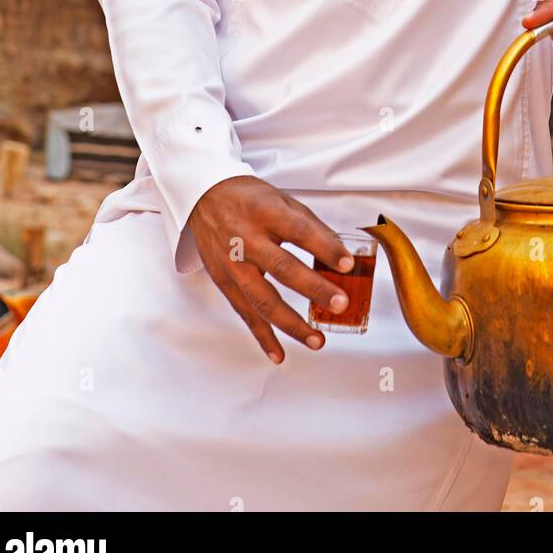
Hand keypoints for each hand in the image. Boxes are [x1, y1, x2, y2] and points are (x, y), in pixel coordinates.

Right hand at [188, 175, 354, 363]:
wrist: (204, 198)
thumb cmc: (247, 198)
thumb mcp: (281, 199)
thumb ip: (310, 226)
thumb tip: (339, 254)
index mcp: (266, 213)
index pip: (300, 232)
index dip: (325, 248)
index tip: (347, 264)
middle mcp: (247, 240)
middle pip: (283, 268)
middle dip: (314, 289)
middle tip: (340, 303)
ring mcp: (233, 265)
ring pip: (263, 300)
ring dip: (292, 324)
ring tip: (317, 339)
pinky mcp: (224, 283)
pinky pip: (245, 314)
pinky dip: (263, 337)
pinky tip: (279, 353)